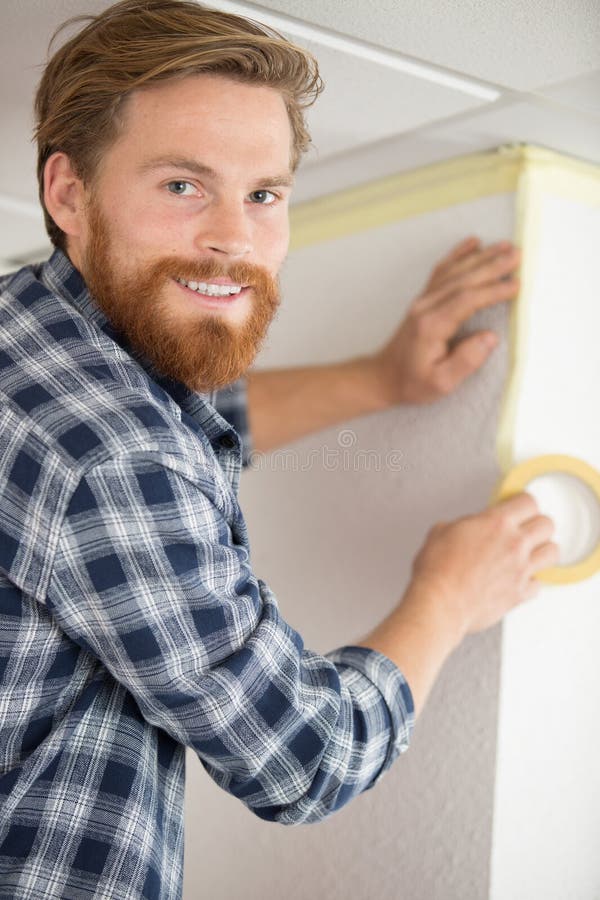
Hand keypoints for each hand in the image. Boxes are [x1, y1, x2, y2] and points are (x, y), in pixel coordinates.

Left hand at [371, 236, 520, 404]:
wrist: (383, 377)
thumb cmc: (412, 383)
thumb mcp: (440, 383)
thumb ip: (465, 361)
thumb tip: (490, 338)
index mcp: (431, 326)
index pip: (466, 300)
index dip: (492, 291)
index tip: (516, 285)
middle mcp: (425, 307)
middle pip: (462, 279)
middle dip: (492, 265)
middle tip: (518, 255)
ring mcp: (423, 300)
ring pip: (454, 271)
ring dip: (481, 257)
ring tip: (506, 246)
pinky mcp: (423, 299)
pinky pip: (441, 270)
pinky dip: (458, 254)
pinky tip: (472, 243)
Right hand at [406, 493, 558, 647]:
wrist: (440, 604)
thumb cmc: (437, 572)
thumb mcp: (440, 532)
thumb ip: (464, 525)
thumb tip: (468, 528)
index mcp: (496, 523)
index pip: (528, 501)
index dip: (522, 504)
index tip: (518, 509)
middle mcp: (514, 544)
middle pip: (547, 524)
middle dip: (537, 525)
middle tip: (526, 529)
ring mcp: (520, 570)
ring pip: (552, 552)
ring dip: (542, 550)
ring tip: (530, 553)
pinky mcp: (520, 594)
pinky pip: (539, 584)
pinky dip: (530, 582)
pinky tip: (518, 579)